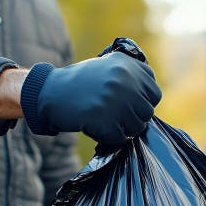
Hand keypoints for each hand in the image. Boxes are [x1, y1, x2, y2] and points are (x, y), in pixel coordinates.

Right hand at [20, 52, 161, 144]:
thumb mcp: (108, 67)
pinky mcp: (104, 121)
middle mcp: (124, 82)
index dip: (143, 103)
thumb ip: (131, 78)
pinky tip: (96, 127)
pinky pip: (119, 139)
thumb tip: (152, 100)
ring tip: (106, 121)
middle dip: (133, 118)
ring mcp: (115, 102)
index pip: (155, 94)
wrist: (51, 92)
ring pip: (136, 128)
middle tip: (115, 117)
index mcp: (128, 66)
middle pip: (147, 113)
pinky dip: (108, 138)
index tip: (130, 105)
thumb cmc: (81, 82)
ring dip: (123, 130)